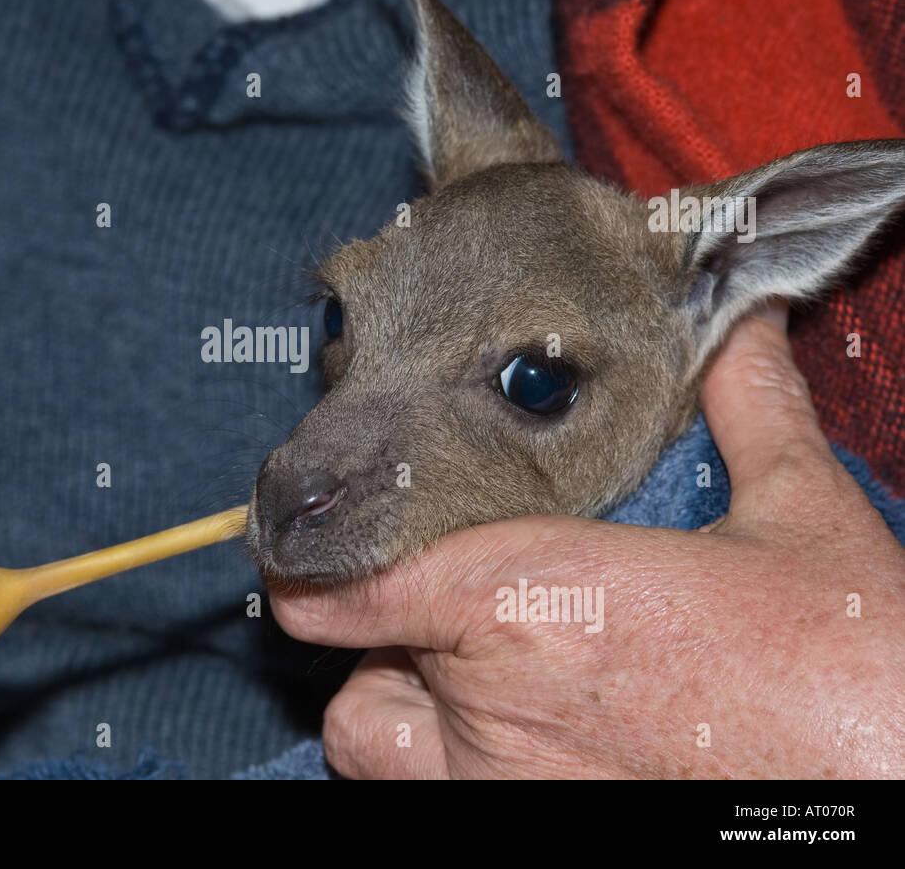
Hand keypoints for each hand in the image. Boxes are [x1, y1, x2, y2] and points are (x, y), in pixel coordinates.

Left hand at [270, 302, 904, 777]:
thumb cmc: (850, 672)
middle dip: (393, 637)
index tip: (304, 556)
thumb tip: (743, 331)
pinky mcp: (522, 836)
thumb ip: (747, 415)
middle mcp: (490, 704)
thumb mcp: (799, 522)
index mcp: (529, 599)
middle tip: (463, 620)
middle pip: (359, 666)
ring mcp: (499, 788)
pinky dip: (440, 768)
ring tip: (474, 684)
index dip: (315, 570)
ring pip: (373, 747)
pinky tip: (519, 740)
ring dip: (401, 710)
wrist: (903, 782)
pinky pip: (420, 798)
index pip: (351, 587)